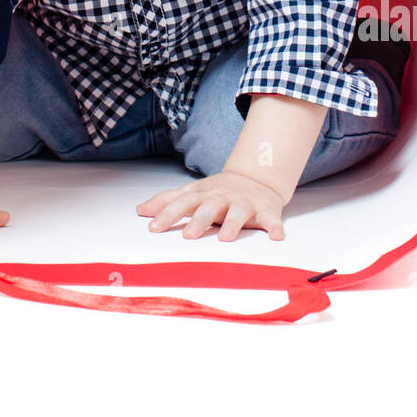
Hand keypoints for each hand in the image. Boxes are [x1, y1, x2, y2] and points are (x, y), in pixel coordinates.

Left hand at [136, 171, 286, 241]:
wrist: (255, 177)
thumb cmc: (218, 191)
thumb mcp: (192, 192)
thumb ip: (167, 201)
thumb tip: (140, 210)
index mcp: (203, 195)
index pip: (182, 203)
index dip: (168, 215)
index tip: (153, 228)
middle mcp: (222, 198)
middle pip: (210, 207)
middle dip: (199, 220)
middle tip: (188, 236)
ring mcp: (244, 203)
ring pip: (239, 212)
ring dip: (233, 224)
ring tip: (226, 239)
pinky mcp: (266, 210)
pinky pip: (272, 218)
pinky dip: (275, 226)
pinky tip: (276, 236)